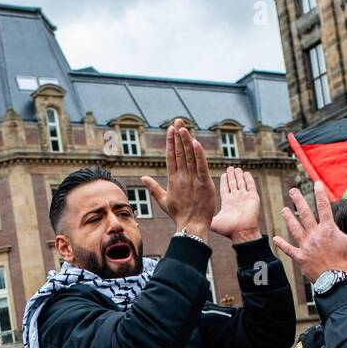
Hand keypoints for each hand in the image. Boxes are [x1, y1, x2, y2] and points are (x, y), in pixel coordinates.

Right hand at [141, 119, 216, 238]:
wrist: (191, 226)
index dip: (171, 142)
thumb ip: (153, 188)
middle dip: (178, 136)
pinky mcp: (204, 183)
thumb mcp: (163, 201)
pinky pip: (201, 166)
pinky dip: (199, 155)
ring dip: (186, 141)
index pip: (171, 156)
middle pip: (179, 152)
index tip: (171, 129)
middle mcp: (181, 177)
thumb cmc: (179, 215)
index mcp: (172, 180)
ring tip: (184, 127)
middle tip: (177, 120)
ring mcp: (193, 180)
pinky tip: (196, 142)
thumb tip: (142, 179)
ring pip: (189, 156)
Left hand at [210, 166, 261, 243]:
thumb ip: (207, 217)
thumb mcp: (215, 222)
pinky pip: (251, 185)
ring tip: (236, 168)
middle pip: (233, 184)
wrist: (242, 233)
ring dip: (239, 176)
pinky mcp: (253, 197)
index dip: (224, 181)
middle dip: (231, 176)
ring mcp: (244, 198)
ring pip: (241, 183)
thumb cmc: (228, 229)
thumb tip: (195, 218)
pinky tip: (246, 172)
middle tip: (229, 168)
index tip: (223, 174)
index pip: (225, 189)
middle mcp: (236, 199)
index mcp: (227, 203)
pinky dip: (248, 179)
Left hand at [272, 181, 346, 279]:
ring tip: (283, 210)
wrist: (337, 282)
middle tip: (292, 190)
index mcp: (329, 229)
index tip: (316, 183)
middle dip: (298, 201)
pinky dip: (282, 244)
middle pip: (305, 214)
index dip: (320, 194)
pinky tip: (275, 238)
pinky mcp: (300, 258)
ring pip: (295, 229)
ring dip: (289, 218)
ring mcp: (306, 246)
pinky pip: (289, 249)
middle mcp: (315, 235)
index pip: (323, 206)